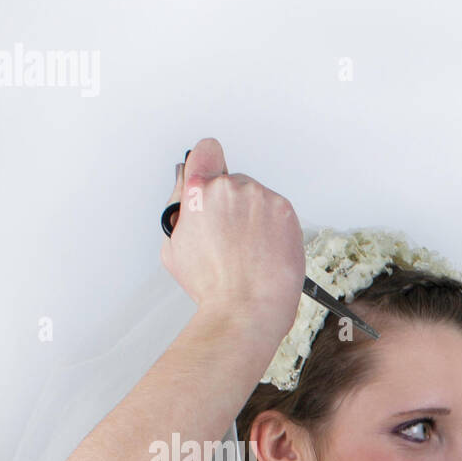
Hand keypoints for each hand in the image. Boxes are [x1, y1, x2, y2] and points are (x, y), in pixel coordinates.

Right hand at [161, 137, 304, 345]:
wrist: (248, 308)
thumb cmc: (214, 285)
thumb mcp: (175, 244)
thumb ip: (181, 208)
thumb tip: (186, 188)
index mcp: (199, 191)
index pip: (206, 152)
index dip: (208, 163)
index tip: (211, 171)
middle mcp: (233, 189)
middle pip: (234, 183)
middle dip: (232, 205)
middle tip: (231, 237)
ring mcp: (262, 199)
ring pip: (257, 199)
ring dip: (255, 217)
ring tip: (250, 250)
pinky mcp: (286, 213)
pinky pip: (278, 213)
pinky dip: (274, 228)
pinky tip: (266, 251)